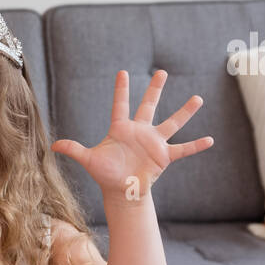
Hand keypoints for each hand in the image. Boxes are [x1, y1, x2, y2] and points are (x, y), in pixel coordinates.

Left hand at [50, 70, 213, 201]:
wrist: (122, 192)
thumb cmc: (105, 174)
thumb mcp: (89, 160)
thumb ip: (74, 150)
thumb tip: (53, 146)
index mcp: (121, 129)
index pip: (120, 105)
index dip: (121, 90)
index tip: (122, 72)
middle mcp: (140, 132)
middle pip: (149, 105)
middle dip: (155, 89)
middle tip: (162, 72)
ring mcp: (154, 143)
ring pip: (172, 123)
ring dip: (185, 112)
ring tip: (198, 98)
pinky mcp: (164, 156)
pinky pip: (183, 149)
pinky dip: (196, 146)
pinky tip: (211, 140)